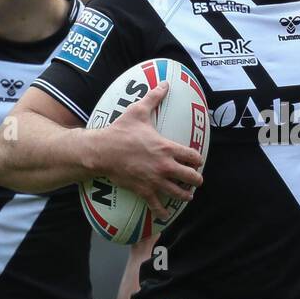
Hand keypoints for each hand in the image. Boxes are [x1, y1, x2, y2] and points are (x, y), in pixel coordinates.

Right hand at [95, 82, 203, 220]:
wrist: (101, 152)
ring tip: (187, 195)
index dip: (198, 160)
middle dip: (196, 179)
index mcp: (168, 148)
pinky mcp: (144, 191)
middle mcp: (165, 167)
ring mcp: (155, 181)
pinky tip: (166, 216)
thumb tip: (164, 83)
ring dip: (185, 195)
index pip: (194, 157)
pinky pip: (157, 206)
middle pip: (193, 178)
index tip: (196, 160)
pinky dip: (162, 212)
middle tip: (195, 179)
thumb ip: (154, 98)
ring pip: (180, 194)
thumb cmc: (120, 131)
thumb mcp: (138, 111)